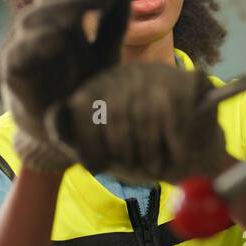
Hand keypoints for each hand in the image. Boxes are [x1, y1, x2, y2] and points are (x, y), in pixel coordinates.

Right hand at [0, 0, 129, 171]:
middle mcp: (40, 29)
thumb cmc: (83, 89)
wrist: (66, 134)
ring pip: (35, 20)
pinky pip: (21, 53)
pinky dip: (38, 42)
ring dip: (61, 9)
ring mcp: (24, 48)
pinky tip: (60, 35)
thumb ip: (113, 26)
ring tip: (87, 5)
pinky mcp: (14, 73)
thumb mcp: (105, 55)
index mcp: (60, 20)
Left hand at [46, 63, 227, 183]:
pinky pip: (176, 113)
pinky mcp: (187, 82)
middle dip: (123, 150)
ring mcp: (157, 74)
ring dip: (150, 151)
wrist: (190, 149)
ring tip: (155, 169)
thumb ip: (75, 140)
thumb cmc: (139, 151)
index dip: (89, 142)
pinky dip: (174, 142)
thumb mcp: (101, 149)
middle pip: (115, 112)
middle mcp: (125, 74)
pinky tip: (175, 155)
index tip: (97, 168)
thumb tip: (55, 122)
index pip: (82, 105)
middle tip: (134, 171)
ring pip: (147, 115)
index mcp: (98, 87)